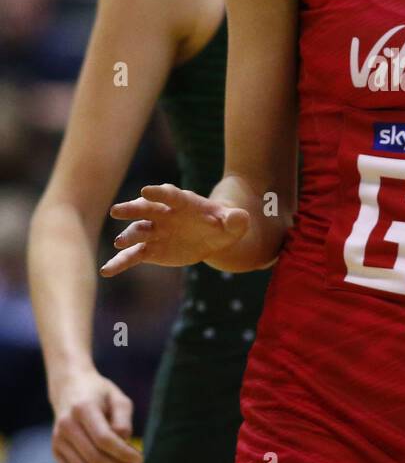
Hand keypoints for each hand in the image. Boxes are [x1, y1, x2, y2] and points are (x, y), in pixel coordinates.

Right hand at [50, 369, 144, 462]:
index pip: (104, 439)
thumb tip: (124, 444)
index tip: (141, 459)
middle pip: (94, 458)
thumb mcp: (117, 398)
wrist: (69, 388)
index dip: (124, 453)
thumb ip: (123, 419)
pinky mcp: (55, 451)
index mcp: (83, 408)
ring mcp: (58, 440)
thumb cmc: (100, 393)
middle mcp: (67, 425)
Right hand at [100, 183, 248, 276]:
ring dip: (127, 236)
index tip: (146, 191)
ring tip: (119, 244)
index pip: (170, 195)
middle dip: (132, 209)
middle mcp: (164, 214)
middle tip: (117, 211)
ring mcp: (155, 232)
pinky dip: (120, 263)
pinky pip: (133, 256)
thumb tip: (239, 217)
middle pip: (145, 209)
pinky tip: (107, 271)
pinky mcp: (150, 250)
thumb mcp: (234, 222)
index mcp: (183, 203)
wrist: (212, 236)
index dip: (158, 193)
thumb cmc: (224, 224)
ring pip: (137, 232)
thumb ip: (236, 219)